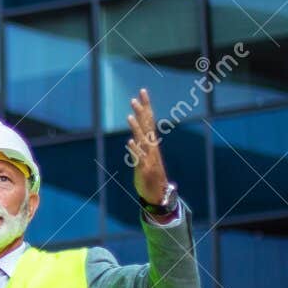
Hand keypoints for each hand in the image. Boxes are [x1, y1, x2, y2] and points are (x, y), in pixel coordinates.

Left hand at [125, 88, 169, 206]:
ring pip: (142, 140)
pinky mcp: (144, 169)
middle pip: (147, 126)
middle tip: (136, 98)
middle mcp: (151, 148)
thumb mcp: (143, 159)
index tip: (142, 92)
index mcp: (151, 144)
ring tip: (130, 116)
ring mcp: (148, 158)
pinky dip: (135, 150)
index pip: (149, 121)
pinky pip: (139, 158)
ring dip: (137, 128)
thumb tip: (132, 138)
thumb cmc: (149, 176)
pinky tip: (129, 142)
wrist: (157, 195)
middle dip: (142, 112)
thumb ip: (138, 148)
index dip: (146, 107)